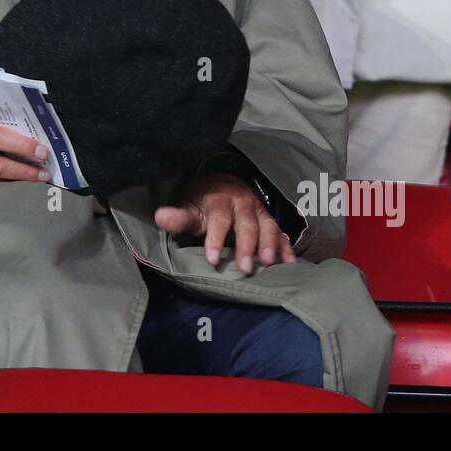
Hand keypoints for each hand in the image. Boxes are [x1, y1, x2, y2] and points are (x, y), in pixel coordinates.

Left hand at [153, 172, 295, 274]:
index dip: (215, 239)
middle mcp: (242, 203)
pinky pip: (281, 233)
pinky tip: (290, 264)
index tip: (212, 259)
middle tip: (245, 269)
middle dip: (246, 246)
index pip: (218, 219)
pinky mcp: (270, 220)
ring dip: (269, 245)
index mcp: (220, 200)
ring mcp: (259, 211)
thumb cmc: (203, 201)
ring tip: (268, 264)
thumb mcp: (189, 206)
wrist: (224, 182)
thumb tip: (159, 216)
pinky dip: (286, 248)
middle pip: (246, 224)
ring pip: (267, 226)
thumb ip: (178, 216)